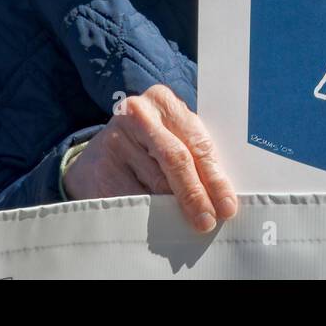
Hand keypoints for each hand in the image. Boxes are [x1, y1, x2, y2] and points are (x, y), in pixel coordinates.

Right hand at [62, 84, 237, 232]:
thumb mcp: (172, 136)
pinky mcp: (100, 168)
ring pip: (153, 183)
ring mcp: (115, 139)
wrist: (99, 152)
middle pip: (175, 160)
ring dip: (173, 207)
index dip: (215, 178)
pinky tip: (156, 222)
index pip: (197, 144)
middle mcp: (139, 114)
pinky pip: (131, 198)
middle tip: (207, 221)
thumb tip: (220, 198)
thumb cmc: (148, 145)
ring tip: (184, 223)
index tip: (226, 206)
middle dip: (195, 194)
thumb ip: (194, 156)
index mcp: (164, 101)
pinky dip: (148, 213)